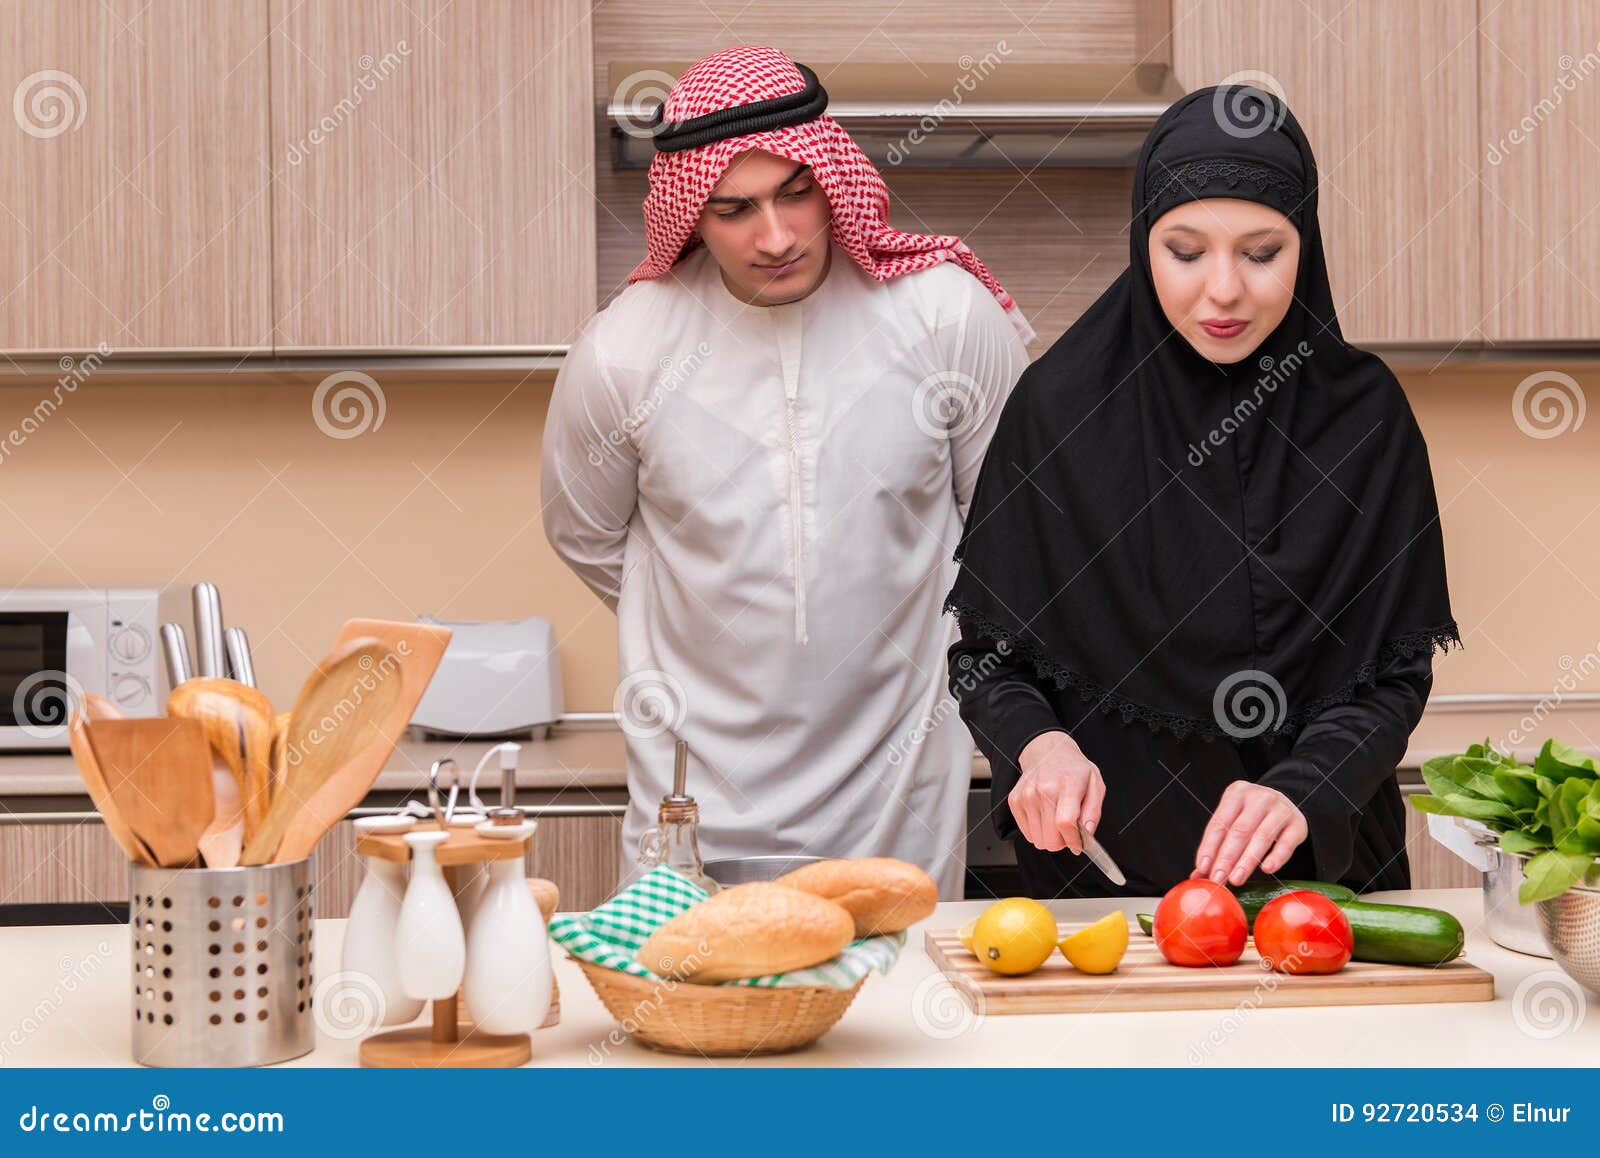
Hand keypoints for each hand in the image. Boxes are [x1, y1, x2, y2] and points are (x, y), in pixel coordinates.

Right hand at [1009, 731, 1105, 854]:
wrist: (1048, 751)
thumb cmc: (1073, 769)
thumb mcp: (1095, 784)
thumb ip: (1094, 811)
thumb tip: (1087, 832)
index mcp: (1067, 784)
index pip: (1065, 823)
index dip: (1073, 840)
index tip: (1078, 844)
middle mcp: (1043, 790)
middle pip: (1050, 838)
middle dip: (1062, 842)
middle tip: (1068, 832)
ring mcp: (1026, 796)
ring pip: (1037, 840)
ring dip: (1049, 836)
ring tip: (1055, 820)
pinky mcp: (1015, 801)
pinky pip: (1026, 833)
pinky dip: (1037, 831)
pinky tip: (1044, 816)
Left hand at [1192, 780, 1307, 884]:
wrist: (1285, 803)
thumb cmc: (1252, 815)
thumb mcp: (1233, 820)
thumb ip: (1217, 845)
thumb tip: (1198, 874)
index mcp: (1237, 793)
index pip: (1219, 823)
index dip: (1209, 847)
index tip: (1203, 867)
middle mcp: (1259, 797)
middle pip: (1239, 830)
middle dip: (1226, 857)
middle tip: (1218, 878)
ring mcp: (1281, 809)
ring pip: (1262, 837)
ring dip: (1247, 861)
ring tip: (1236, 879)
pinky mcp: (1298, 824)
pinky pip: (1286, 843)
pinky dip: (1276, 857)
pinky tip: (1266, 869)